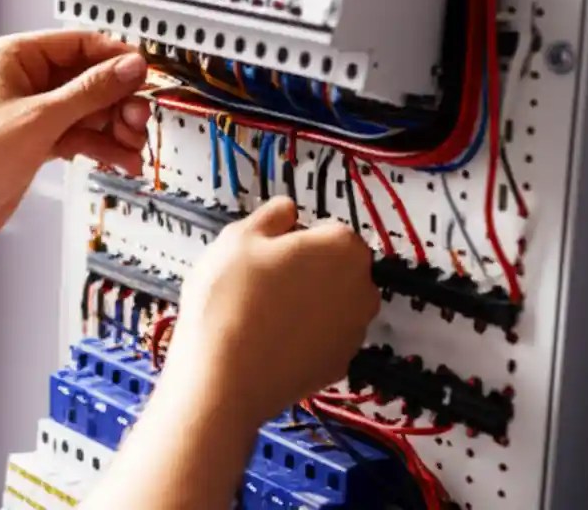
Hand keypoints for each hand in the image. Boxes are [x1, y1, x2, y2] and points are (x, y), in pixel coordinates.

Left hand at [0, 29, 149, 251]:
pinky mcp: (36, 142)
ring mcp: (31, 112)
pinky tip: (121, 160)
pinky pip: (79, 135)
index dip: (115, 59)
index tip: (145, 75)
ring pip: (88, 111)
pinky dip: (101, 147)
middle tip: (139, 120)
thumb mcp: (41, 118)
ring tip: (134, 147)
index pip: (79, 44)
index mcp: (14, 57)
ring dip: (115, 129)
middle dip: (119, 101)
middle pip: (89, 79)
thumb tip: (128, 68)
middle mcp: (23, 80)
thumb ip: (90, 91)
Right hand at [160, 197, 378, 424]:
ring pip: (329, 305)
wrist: (225, 378)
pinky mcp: (338, 366)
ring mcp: (354, 332)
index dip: (291, 239)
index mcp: (343, 247)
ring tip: (258, 315)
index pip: (325, 229)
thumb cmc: (230, 297)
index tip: (262, 254)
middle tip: (258, 283)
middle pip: (334, 268)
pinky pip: (321, 339)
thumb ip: (271, 215)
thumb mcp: (237, 238)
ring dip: (304, 304)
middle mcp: (363, 288)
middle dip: (304, 271)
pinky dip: (301, 337)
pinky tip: (266, 343)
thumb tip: (288, 209)